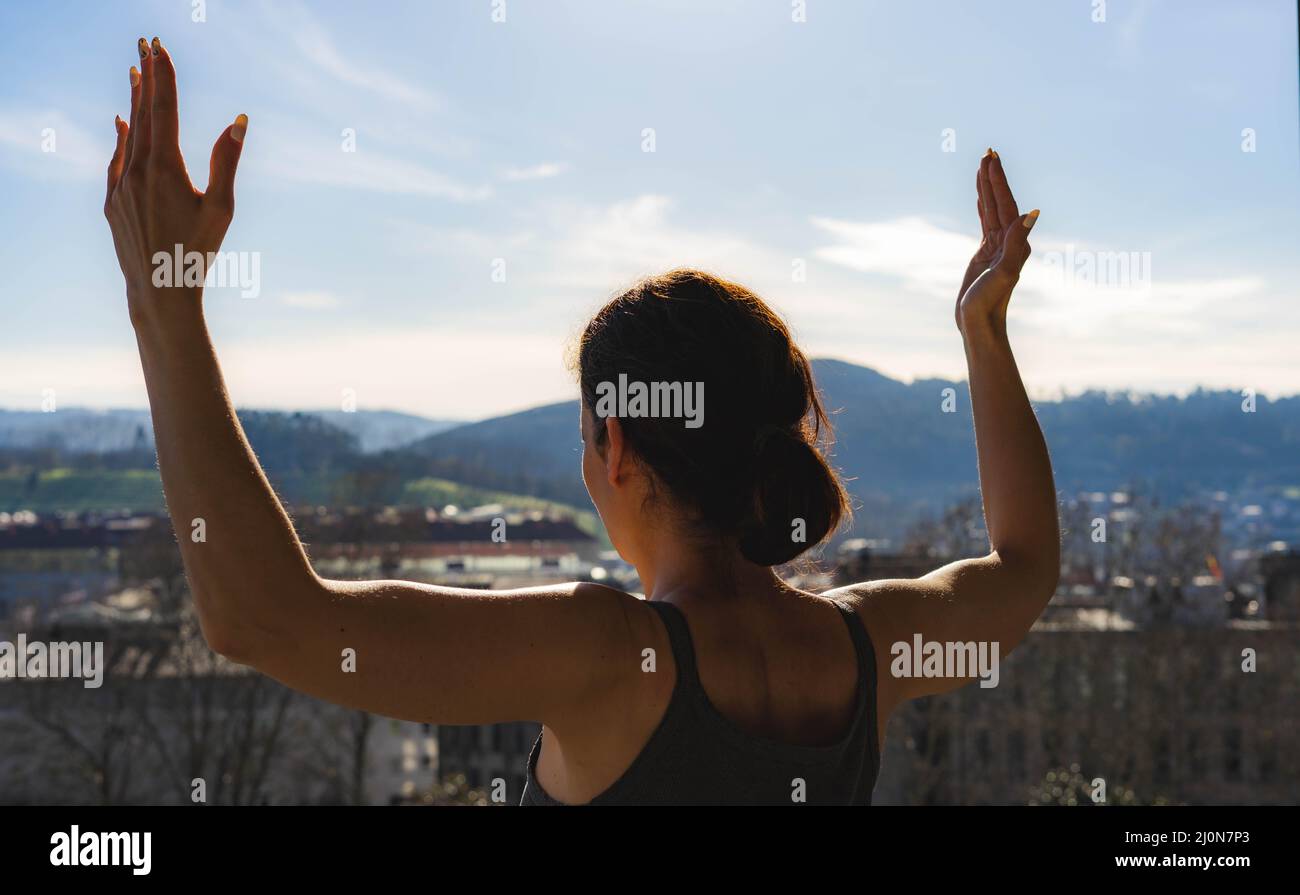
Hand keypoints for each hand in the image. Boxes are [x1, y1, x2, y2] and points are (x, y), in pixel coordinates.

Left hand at [104, 37, 245, 323]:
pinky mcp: (112, 202)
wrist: (158, 290)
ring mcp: (119, 186)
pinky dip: (122, 137)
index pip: (163, 109)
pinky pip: (116, 160)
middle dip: (146, 77)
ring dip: (134, 103)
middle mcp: (136, 171)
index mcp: (164, 168)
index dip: (163, 77)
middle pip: (141, 113)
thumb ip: (227, 161)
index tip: (160, 48)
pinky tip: (123, 124)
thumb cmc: (198, 252)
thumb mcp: (221, 208)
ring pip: (128, 135)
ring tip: (136, 75)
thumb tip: (239, 122)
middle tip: (144, 46)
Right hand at [955, 149, 1037, 333]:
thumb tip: (1033, 213)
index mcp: (1015, 242)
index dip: (999, 181)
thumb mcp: (1004, 273)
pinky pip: (985, 221)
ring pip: (992, 208)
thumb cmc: (989, 302)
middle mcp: (1010, 240)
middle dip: (994, 177)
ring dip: (988, 187)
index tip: (991, 159)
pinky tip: (980, 196)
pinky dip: (982, 206)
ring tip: (982, 165)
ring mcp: (997, 246)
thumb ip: (1017, 243)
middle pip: (1001, 201)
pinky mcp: (986, 253)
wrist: (979, 324)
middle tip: (988, 152)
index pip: (1007, 204)